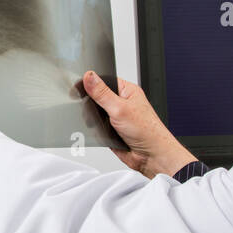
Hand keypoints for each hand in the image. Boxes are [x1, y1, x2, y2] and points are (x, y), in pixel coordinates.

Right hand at [82, 71, 196, 178]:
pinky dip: (97, 130)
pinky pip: (97, 127)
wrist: (151, 156)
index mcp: (127, 91)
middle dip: (93, 105)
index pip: (105, 80)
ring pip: (96, 114)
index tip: (80, 87)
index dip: (92, 83)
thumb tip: (89, 76)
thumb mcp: (120, 108)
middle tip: (95, 110)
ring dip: (95, 120)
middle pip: (97, 97)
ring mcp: (117, 117)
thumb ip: (102, 93)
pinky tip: (103, 132)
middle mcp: (122, 103)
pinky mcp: (112, 130)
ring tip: (102, 124)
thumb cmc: (147, 131)